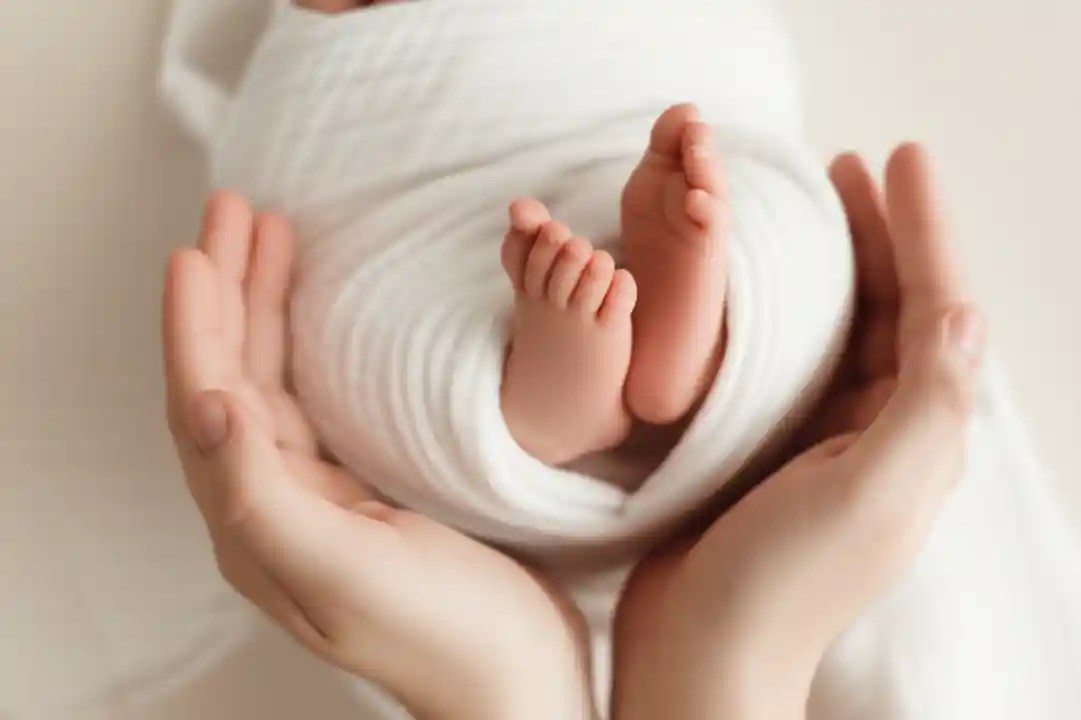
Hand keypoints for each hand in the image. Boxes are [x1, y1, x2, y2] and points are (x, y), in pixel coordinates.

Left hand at [163, 193, 589, 719]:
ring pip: (273, 381)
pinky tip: (321, 311)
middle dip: (230, 292)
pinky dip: (312, 342)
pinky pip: (319, 398)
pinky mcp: (368, 491)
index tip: (201, 246)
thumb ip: (261, 496)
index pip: (205, 404)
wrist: (520, 677)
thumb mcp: (346, 571)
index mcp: (255, 526)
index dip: (196, 323)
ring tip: (273, 234)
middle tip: (237, 210)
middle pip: (232, 378)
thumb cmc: (444, 634)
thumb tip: (207, 404)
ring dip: (266, 305)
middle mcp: (274, 507)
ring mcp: (321, 498)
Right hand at [613, 144, 985, 718]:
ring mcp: (822, 440)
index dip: (927, 231)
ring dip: (835, 263)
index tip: (901, 157)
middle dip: (881, 234)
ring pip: (840, 327)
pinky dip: (783, 307)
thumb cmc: (785, 581)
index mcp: (917, 438)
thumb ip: (928, 402)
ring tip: (811, 204)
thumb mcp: (874, 490)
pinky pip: (789, 357)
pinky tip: (759, 281)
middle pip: (892, 310)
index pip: (937, 313)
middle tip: (849, 166)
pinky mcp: (767, 448)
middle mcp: (879, 432)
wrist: (700, 653)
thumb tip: (966, 313)